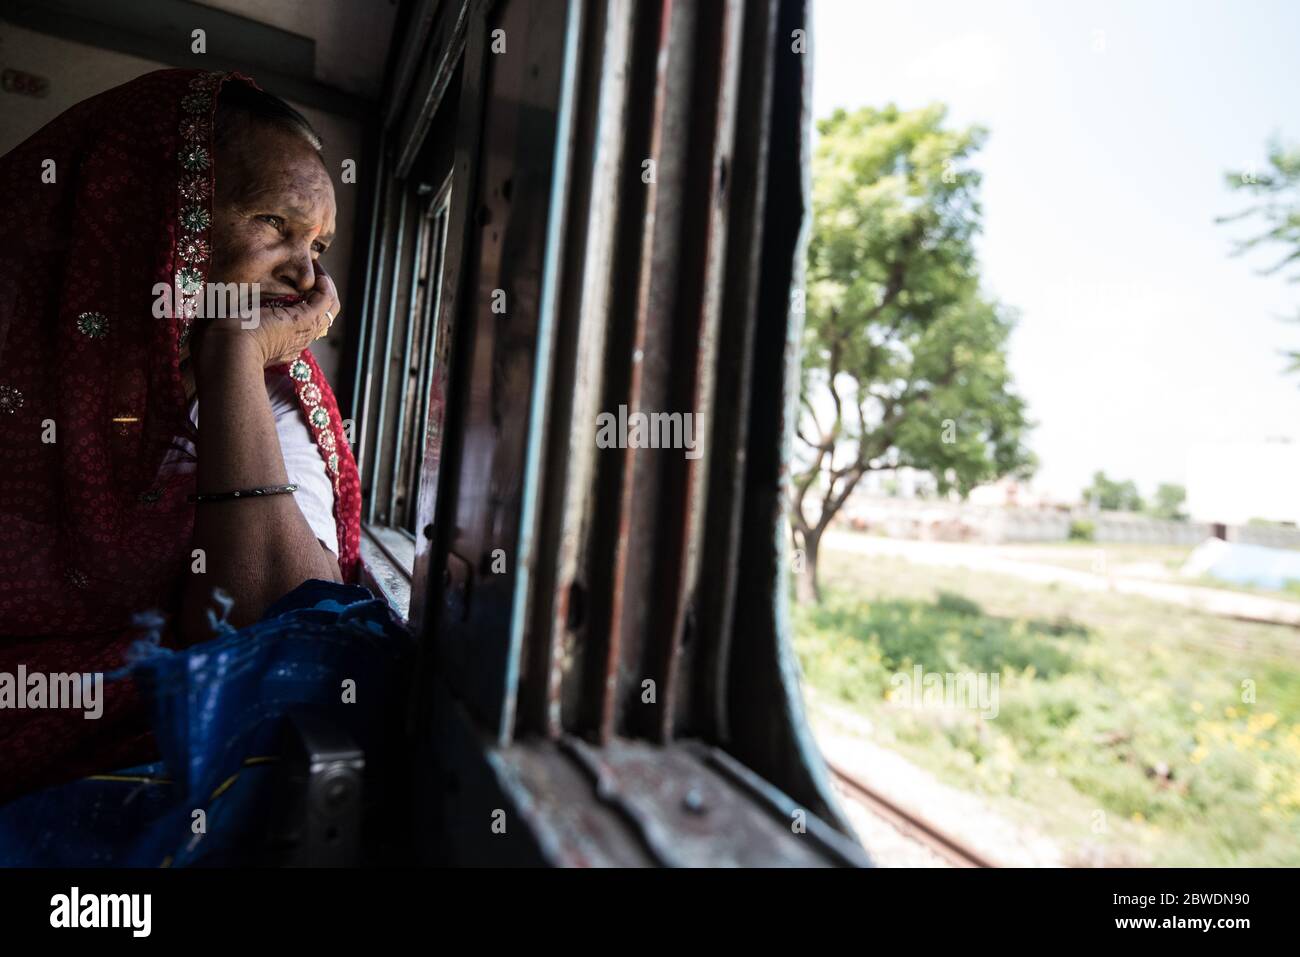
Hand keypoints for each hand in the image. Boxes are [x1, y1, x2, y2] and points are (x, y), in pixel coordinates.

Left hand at [194, 261, 339, 368]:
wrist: (224, 355)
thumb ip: (220, 315)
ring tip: (317, 269)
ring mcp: (301, 331)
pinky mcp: (302, 320)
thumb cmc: (216, 347)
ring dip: (325, 286)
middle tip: (311, 273)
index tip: (291, 285)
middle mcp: (295, 340)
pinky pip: (326, 301)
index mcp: (278, 344)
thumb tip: (209, 299)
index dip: (301, 303)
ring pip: (329, 309)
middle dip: (317, 292)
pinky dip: (325, 285)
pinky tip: (316, 272)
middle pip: (321, 317)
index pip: (300, 323)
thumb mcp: (222, 326)